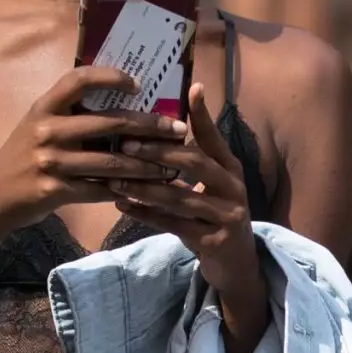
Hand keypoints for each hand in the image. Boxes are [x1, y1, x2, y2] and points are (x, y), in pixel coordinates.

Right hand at [0, 66, 183, 231]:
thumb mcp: (38, 125)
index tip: (139, 83)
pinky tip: (145, 190)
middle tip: (178, 130)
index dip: (111, 77)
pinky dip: (125, 190)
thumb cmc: (23, 156)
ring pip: (111, 161)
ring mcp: (51, 161)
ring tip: (171, 166)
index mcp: (44, 107)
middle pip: (110, 123)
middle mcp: (47, 130)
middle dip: (150, 126)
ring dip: (146, 165)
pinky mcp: (55, 190)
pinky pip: (99, 189)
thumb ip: (70, 113)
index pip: (79, 80)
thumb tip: (120, 101)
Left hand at [110, 82, 263, 305]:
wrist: (236, 264)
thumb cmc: (214, 215)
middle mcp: (233, 188)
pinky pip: (174, 225)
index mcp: (230, 168)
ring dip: (144, 187)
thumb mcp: (210, 185)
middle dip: (158, 152)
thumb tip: (158, 129)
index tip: (191, 88)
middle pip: (195, 162)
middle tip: (126, 144)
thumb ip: (193, 160)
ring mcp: (226, 215)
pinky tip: (122, 206)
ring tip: (115, 179)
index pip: (214, 137)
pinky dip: (146, 214)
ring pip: (180, 197)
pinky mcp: (214, 241)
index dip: (202, 114)